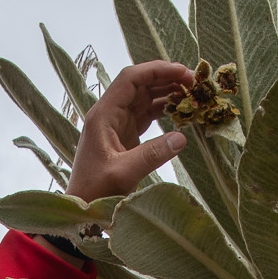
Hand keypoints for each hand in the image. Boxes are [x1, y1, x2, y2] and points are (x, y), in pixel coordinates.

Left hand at [65, 61, 196, 202]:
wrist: (82, 207)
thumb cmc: (96, 191)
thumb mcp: (123, 173)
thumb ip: (152, 155)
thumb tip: (182, 138)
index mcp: (104, 115)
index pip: (130, 79)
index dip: (157, 70)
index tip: (183, 72)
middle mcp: (109, 113)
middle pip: (140, 84)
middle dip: (166, 79)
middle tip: (195, 83)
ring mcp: (117, 124)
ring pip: (144, 98)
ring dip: (167, 93)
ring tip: (192, 94)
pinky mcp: (125, 135)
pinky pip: (146, 114)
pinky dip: (163, 110)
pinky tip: (180, 111)